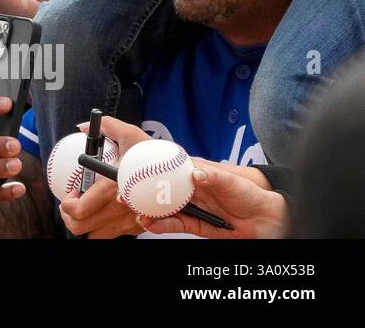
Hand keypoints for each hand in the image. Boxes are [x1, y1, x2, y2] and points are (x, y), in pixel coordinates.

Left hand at [58, 117, 150, 238]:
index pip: (79, 209)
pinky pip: (110, 235)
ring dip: (84, 225)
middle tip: (72, 203)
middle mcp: (118, 211)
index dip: (67, 203)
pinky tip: (100, 212)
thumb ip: (108, 126)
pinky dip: (100, 227)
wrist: (182, 181)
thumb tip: (83, 126)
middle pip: (80, 228)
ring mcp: (127, 223)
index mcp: (112, 189)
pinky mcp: (135, 229)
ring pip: (93, 236)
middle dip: (68, 217)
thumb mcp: (132, 136)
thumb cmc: (155, 156)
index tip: (71, 193)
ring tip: (83, 210)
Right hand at [138, 159, 285, 238]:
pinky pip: (175, 225)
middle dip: (143, 193)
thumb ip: (214, 177)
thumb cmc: (253, 196)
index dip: (151, 169)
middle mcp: (191, 191)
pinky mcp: (195, 225)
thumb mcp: (233, 182)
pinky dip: (162, 225)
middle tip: (128, 195)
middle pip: (162, 190)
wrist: (267, 222)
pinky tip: (152, 224)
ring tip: (138, 213)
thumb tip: (196, 173)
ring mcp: (192, 208)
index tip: (137, 170)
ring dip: (150, 211)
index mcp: (197, 175)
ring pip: (165, 209)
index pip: (169, 169)